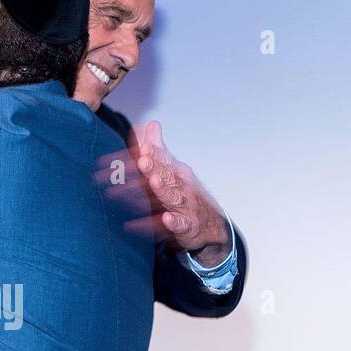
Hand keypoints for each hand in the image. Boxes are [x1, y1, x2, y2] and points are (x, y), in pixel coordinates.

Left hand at [105, 120, 230, 261]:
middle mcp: (181, 185)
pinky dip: (173, 222)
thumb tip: (151, 124)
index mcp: (175, 171)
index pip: (162, 159)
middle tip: (142, 160)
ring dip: (163, 189)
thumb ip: (159, 150)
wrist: (209, 225)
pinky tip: (166, 219)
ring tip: (153, 182)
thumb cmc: (185, 195)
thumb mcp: (173, 171)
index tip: (141, 146)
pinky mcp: (187, 225)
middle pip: (166, 175)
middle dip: (154, 167)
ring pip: (172, 196)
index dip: (152, 153)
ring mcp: (185, 205)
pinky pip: (180, 224)